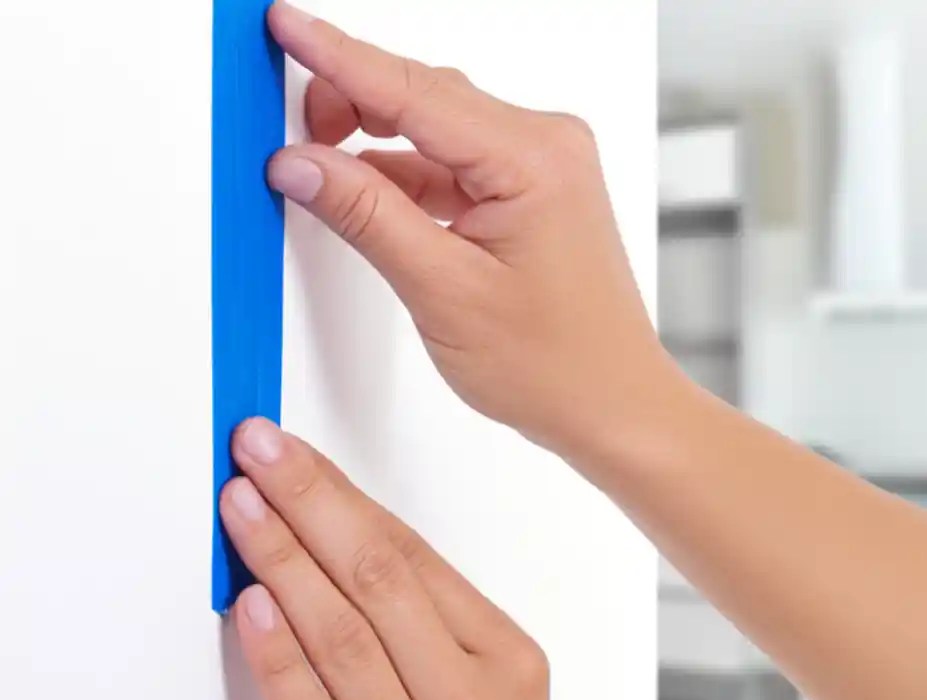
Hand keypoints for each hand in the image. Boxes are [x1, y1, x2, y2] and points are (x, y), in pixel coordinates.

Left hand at [222, 418, 549, 699]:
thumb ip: (428, 618)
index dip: (341, 496)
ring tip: (244, 511)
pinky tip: (254, 607)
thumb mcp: (486, 683)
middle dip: (311, 507)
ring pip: (344, 636)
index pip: (413, 555)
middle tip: (259, 457)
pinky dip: (280, 659)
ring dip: (283, 564)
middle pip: (379, 579)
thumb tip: (341, 531)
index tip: (291, 455)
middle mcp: (468, 699)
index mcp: (506, 660)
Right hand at [266, 2, 680, 453]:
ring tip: (318, 165)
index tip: (285, 26)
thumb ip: (367, 216)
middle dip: (348, 102)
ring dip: (374, 140)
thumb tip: (300, 163)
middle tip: (289, 134)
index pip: (413, 89)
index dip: (337, 56)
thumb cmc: (557, 364)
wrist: (613, 405)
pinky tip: (366, 194)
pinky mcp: (532, 191)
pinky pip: (454, 161)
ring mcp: (542, 167)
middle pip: (424, 96)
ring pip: (435, 127)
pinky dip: (405, 173)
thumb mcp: (443, 291)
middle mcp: (546, 146)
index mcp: (534, 158)